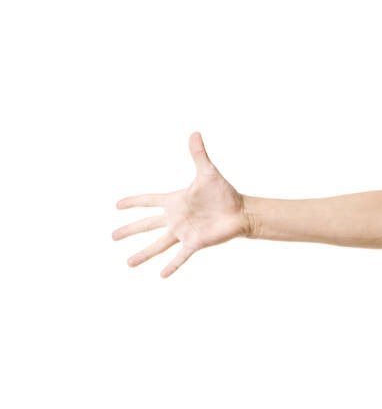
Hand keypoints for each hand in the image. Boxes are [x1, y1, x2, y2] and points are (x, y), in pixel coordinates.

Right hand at [113, 132, 246, 277]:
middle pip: (146, 225)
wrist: (242, 212)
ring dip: (143, 254)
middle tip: (112, 236)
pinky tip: (161, 275)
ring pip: (158, 245)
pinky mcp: (195, 243)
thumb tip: (195, 132)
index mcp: (174, 201)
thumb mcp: (208, 173)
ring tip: (128, 263)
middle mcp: (175, 218)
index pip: (148, 201)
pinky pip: (180, 256)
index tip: (116, 205)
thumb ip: (198, 154)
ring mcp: (184, 232)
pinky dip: (171, 265)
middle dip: (129, 230)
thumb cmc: (225, 193)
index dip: (133, 202)